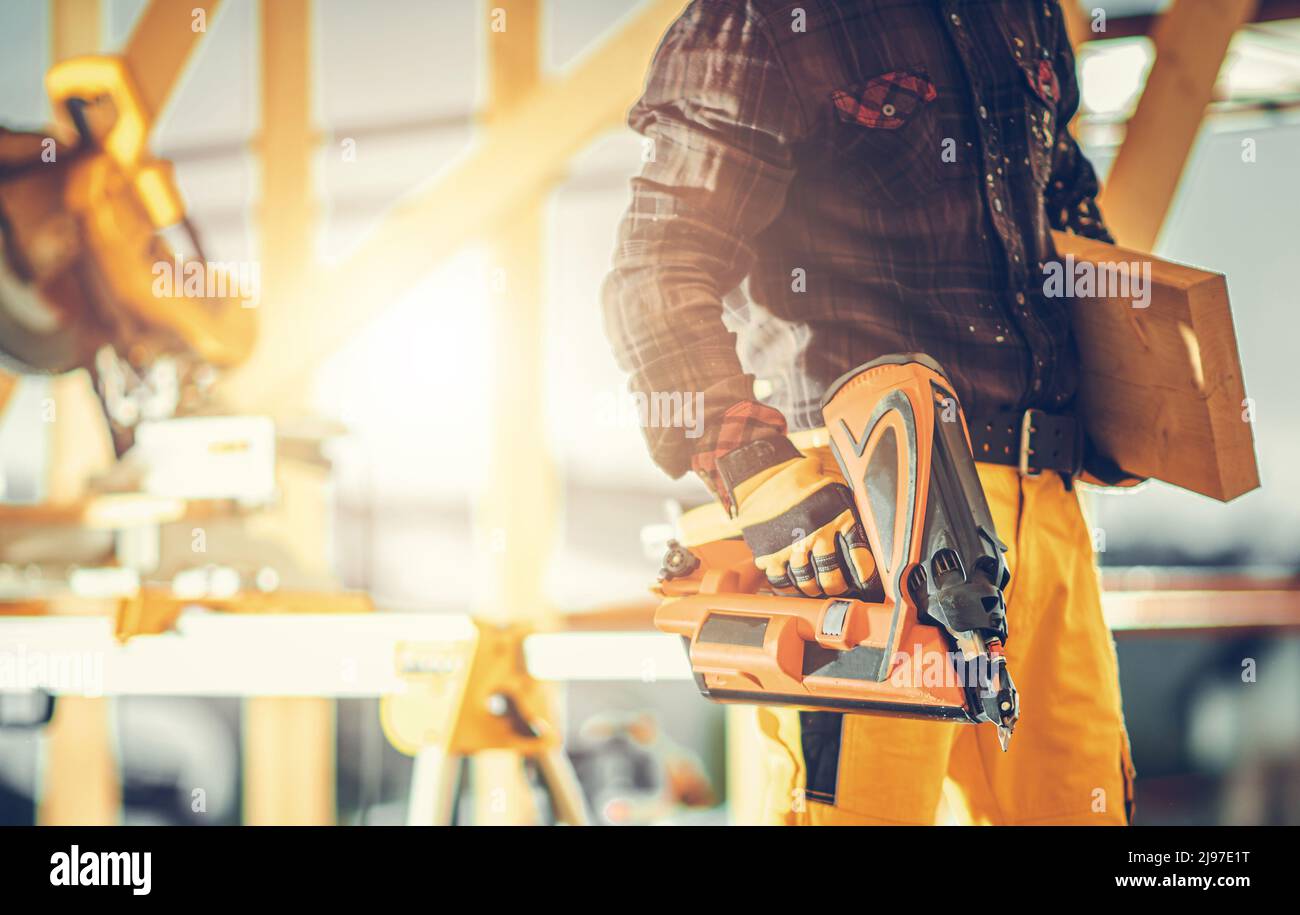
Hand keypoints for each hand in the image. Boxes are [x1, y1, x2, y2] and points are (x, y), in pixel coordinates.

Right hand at [716, 437, 876, 597]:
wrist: (762, 474)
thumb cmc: (800, 478)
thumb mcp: (832, 485)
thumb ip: (849, 506)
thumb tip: (870, 521)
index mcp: (838, 517)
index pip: (860, 558)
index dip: (866, 575)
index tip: (867, 583)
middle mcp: (816, 535)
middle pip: (832, 579)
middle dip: (837, 587)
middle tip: (837, 587)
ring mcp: (792, 547)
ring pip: (806, 583)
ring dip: (812, 587)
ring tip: (815, 585)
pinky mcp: (769, 553)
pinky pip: (781, 580)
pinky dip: (787, 582)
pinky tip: (792, 577)